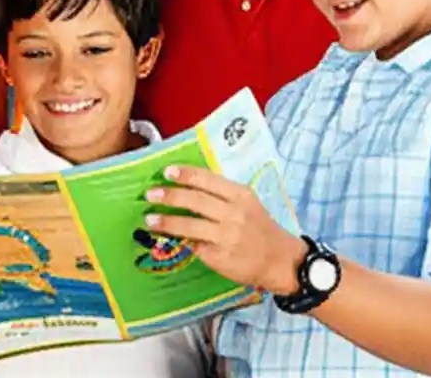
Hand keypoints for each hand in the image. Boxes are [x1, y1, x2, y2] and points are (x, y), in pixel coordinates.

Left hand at [145, 165, 305, 294]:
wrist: (281, 260)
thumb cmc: (262, 229)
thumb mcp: (249, 204)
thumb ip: (224, 196)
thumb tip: (190, 187)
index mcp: (241, 196)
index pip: (208, 180)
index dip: (186, 175)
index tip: (167, 171)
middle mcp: (233, 213)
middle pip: (195, 200)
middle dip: (170, 196)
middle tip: (151, 194)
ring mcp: (226, 236)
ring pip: (190, 225)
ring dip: (167, 221)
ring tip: (149, 219)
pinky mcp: (220, 257)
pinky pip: (194, 246)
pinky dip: (180, 241)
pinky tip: (167, 239)